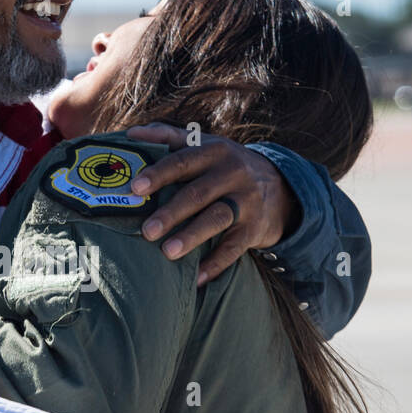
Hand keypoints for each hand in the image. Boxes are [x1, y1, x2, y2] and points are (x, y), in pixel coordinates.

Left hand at [125, 123, 295, 286]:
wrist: (280, 187)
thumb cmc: (225, 165)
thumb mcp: (205, 145)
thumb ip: (168, 137)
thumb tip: (130, 133)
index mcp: (214, 151)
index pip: (183, 161)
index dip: (159, 174)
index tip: (135, 188)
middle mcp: (232, 173)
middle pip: (198, 193)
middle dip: (171, 213)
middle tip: (145, 230)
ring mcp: (246, 201)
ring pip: (217, 219)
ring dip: (191, 236)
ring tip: (167, 252)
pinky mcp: (255, 228)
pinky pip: (234, 248)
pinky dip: (215, 265)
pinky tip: (196, 279)